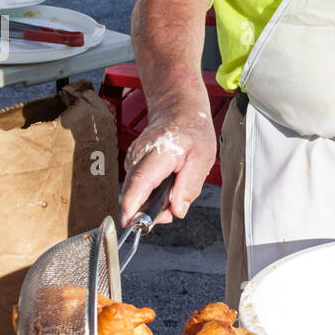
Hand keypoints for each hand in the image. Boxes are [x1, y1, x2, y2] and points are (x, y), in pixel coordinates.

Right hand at [120, 103, 216, 227]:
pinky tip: (165, 185)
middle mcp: (140, 154)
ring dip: (151, 201)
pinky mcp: (132, 164)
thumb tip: (177, 211)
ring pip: (135, 191)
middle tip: (168, 212)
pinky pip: (137, 186)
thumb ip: (190, 186)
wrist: (179, 112)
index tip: (130, 222)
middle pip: (133, 191)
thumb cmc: (193, 133)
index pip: (141, 180)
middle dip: (147, 210)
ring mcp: (133, 158)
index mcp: (160, 152)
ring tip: (173, 191)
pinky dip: (150, 193)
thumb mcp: (203, 159)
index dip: (132, 203)